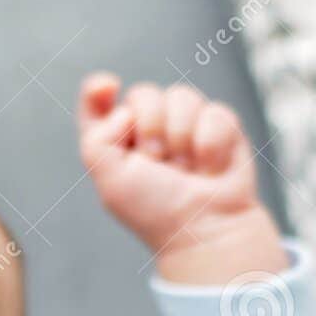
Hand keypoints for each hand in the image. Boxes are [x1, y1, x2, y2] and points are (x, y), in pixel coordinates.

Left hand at [76, 72, 287, 283]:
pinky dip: (211, 142)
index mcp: (117, 142)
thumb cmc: (157, 211)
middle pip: (144, 94)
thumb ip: (96, 136)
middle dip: (151, 129)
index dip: (98, 89)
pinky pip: (214, 111)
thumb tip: (125, 110)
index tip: (108, 86)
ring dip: (182, 137)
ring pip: (181, 96)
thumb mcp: (109, 179)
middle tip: (159, 164)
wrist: (205, 228)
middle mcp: (149, 130)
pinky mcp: (219, 127)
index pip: (98, 103)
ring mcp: (185, 125)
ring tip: (186, 169)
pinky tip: (211, 166)